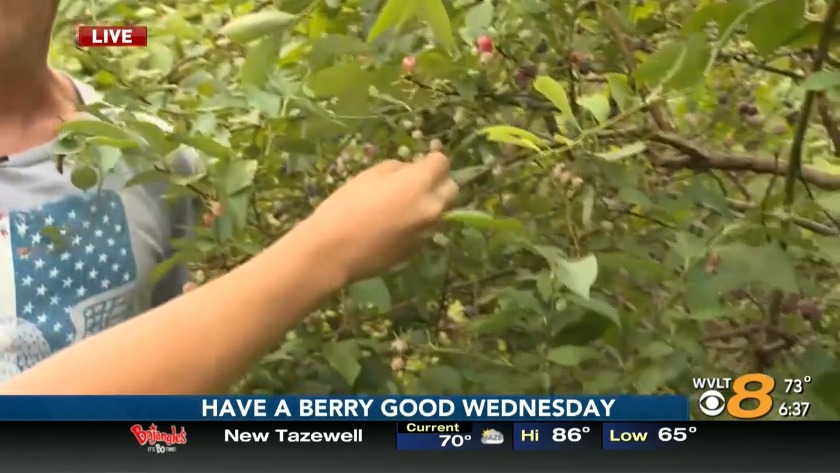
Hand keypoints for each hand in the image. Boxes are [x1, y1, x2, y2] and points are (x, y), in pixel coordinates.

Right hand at [305, 152, 458, 282]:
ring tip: (404, 205)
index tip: (421, 160)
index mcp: (419, 184)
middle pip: (451, 189)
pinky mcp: (418, 249)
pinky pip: (426, 229)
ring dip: (429, 204)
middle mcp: (432, 207)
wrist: (334, 251)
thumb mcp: (369, 176)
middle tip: (418, 182)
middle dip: (439, 182)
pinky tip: (395, 225)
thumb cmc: (346, 207)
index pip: (442, 163)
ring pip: (440, 211)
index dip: (432, 159)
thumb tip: (409, 171)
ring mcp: (427, 231)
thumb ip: (397, 169)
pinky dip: (417, 223)